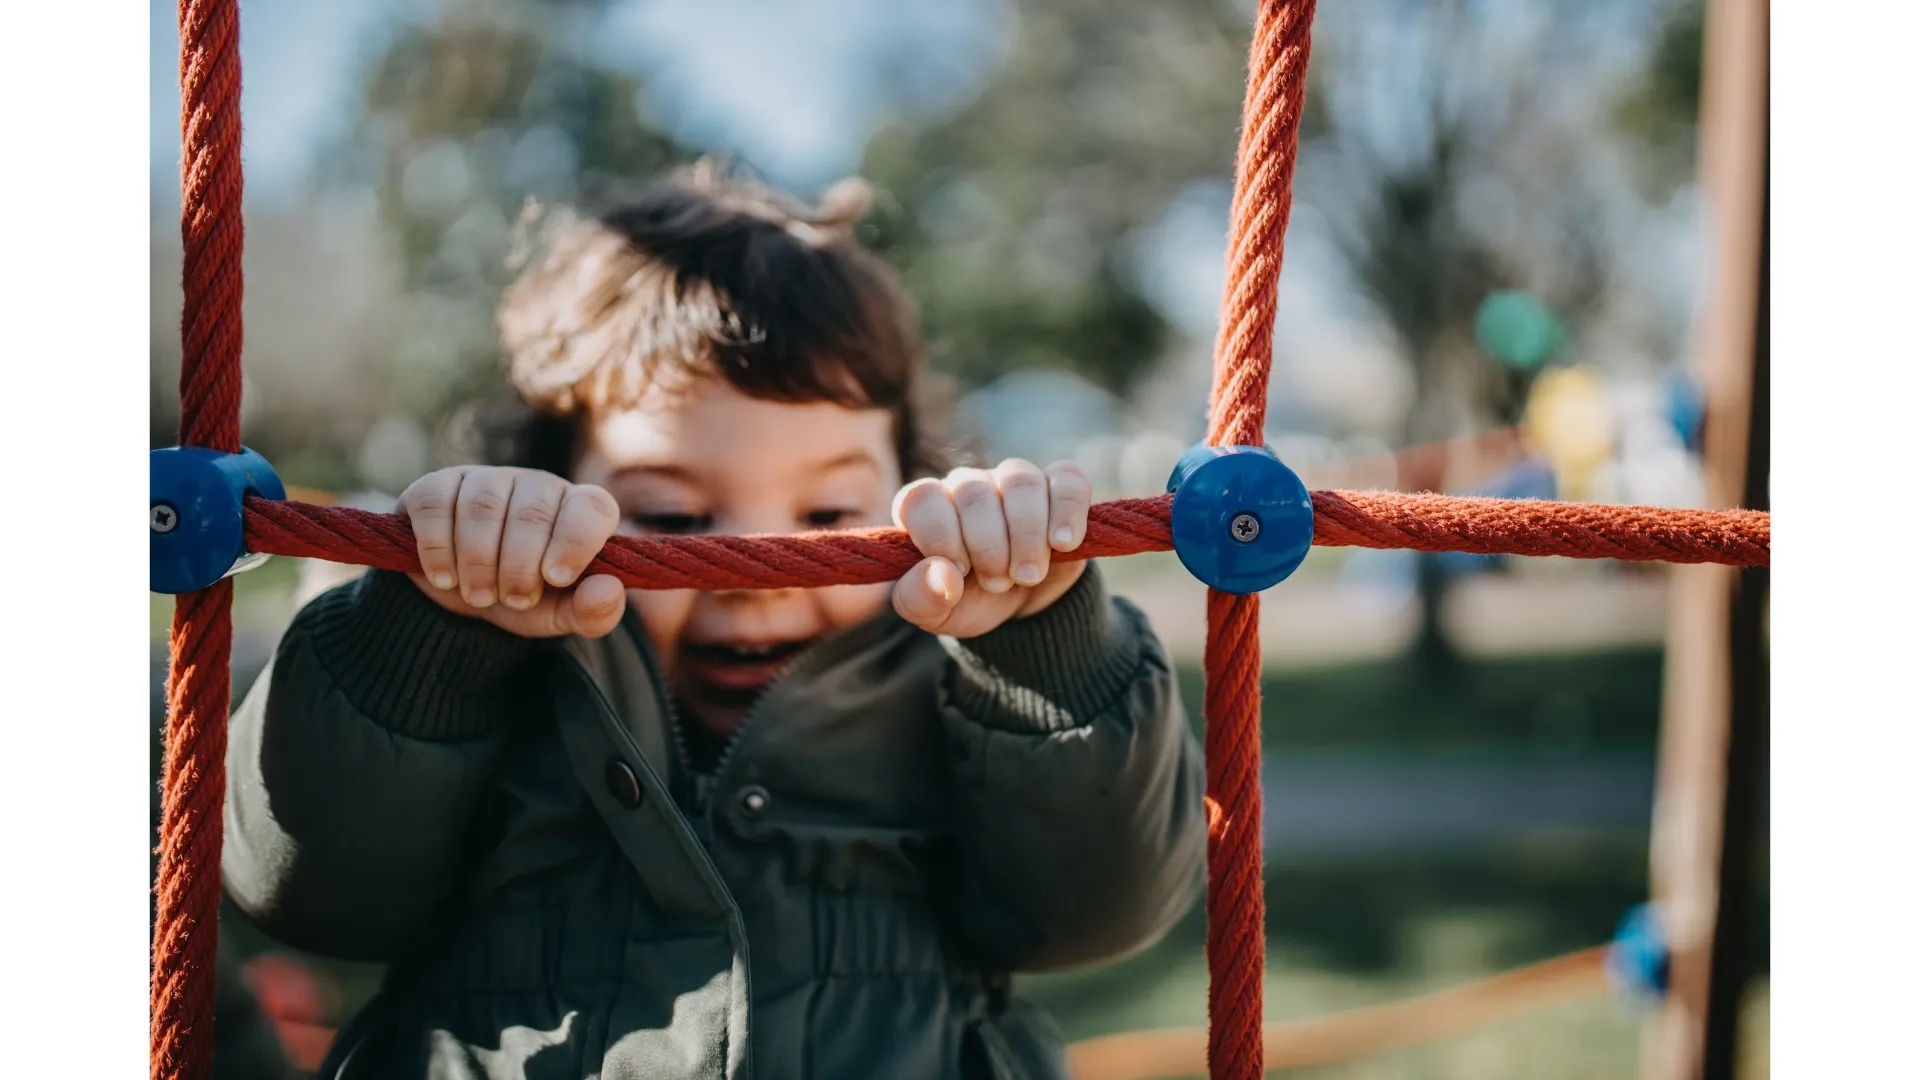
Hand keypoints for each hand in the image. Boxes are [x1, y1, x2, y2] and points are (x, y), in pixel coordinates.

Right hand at [398, 466, 626, 638]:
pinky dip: (438, 546)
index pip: (591, 507)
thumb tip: (607, 590)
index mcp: (578, 510)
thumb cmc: (526, 598)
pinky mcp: (438, 485)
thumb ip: (593, 611)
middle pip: (531, 511)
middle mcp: (537, 485)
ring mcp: (487, 479)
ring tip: (479, 597)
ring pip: (482, 506)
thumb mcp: (560, 615)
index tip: (556, 579)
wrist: (466, 597)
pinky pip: (436, 503)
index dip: (575, 541)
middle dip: (519, 565)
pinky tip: (445, 578)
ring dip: (479, 560)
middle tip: (511, 600)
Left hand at [890, 459, 1091, 637]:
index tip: (960, 571)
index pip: (922, 498)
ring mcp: (1013, 481)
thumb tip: (943, 576)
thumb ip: (921, 598)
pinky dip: (1068, 510)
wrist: (1017, 608)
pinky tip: (1064, 543)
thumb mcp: (934, 612)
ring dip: (1027, 535)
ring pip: (1021, 483)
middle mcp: (967, 485)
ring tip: (1028, 574)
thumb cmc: (965, 601)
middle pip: (974, 493)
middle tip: (998, 582)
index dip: (940, 536)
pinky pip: (1068, 479)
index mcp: (926, 507)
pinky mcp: (1058, 487)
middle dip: (988, 546)